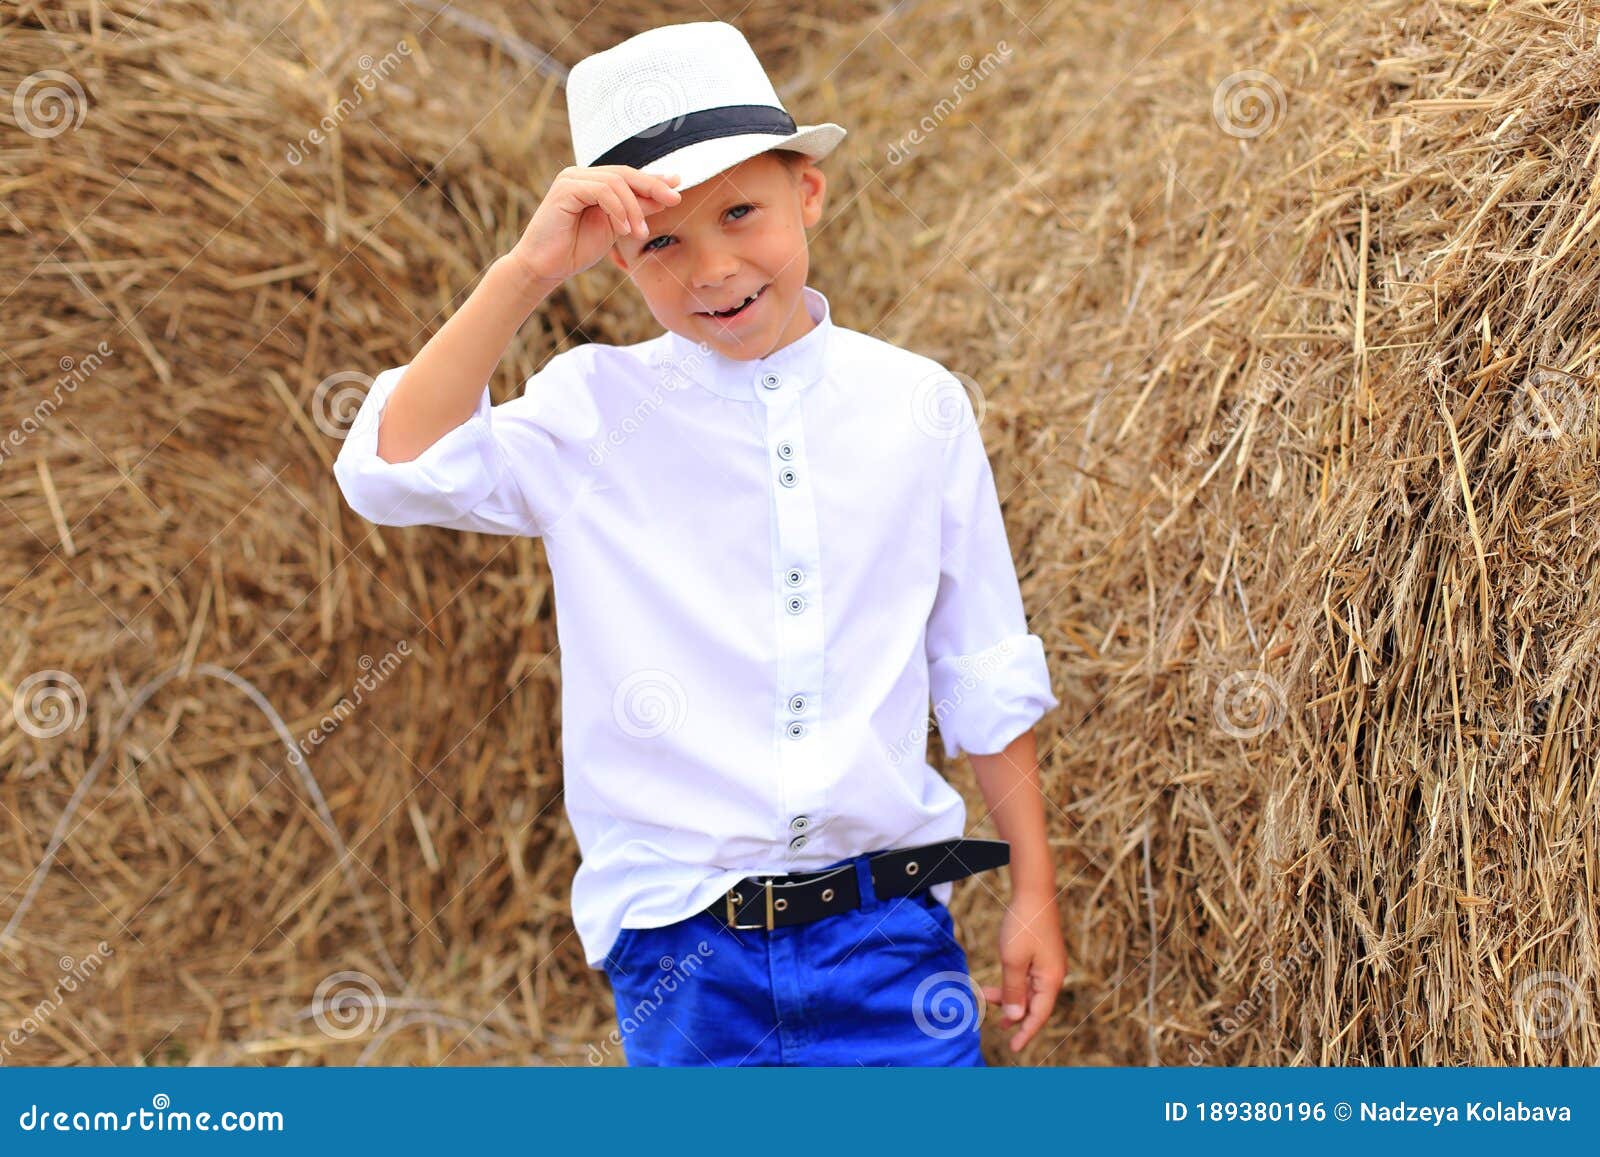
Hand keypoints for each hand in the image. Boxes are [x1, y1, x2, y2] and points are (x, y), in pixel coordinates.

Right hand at [507, 164, 681, 288]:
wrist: (545, 267)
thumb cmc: (575, 250)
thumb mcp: (615, 228)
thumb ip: (635, 210)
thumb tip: (664, 197)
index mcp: (593, 182)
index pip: (628, 176)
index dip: (654, 180)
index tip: (678, 185)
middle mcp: (581, 175)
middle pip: (626, 173)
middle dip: (653, 186)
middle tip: (674, 199)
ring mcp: (572, 179)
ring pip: (617, 182)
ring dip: (634, 208)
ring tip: (640, 233)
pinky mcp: (565, 188)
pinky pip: (602, 191)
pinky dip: (618, 209)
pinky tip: (624, 229)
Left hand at [980, 891, 1065, 1053]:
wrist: (1033, 892)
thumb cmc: (1023, 924)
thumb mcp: (1012, 960)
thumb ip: (1013, 990)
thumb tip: (1015, 1016)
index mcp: (1050, 980)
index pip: (1039, 1016)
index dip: (1025, 1033)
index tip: (1013, 1048)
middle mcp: (1053, 975)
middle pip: (1034, 1004)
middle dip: (1014, 1014)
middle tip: (996, 1025)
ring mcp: (1048, 964)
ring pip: (1029, 990)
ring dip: (1009, 996)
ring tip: (986, 996)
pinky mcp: (1041, 954)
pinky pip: (1028, 977)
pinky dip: (1012, 982)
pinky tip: (998, 982)